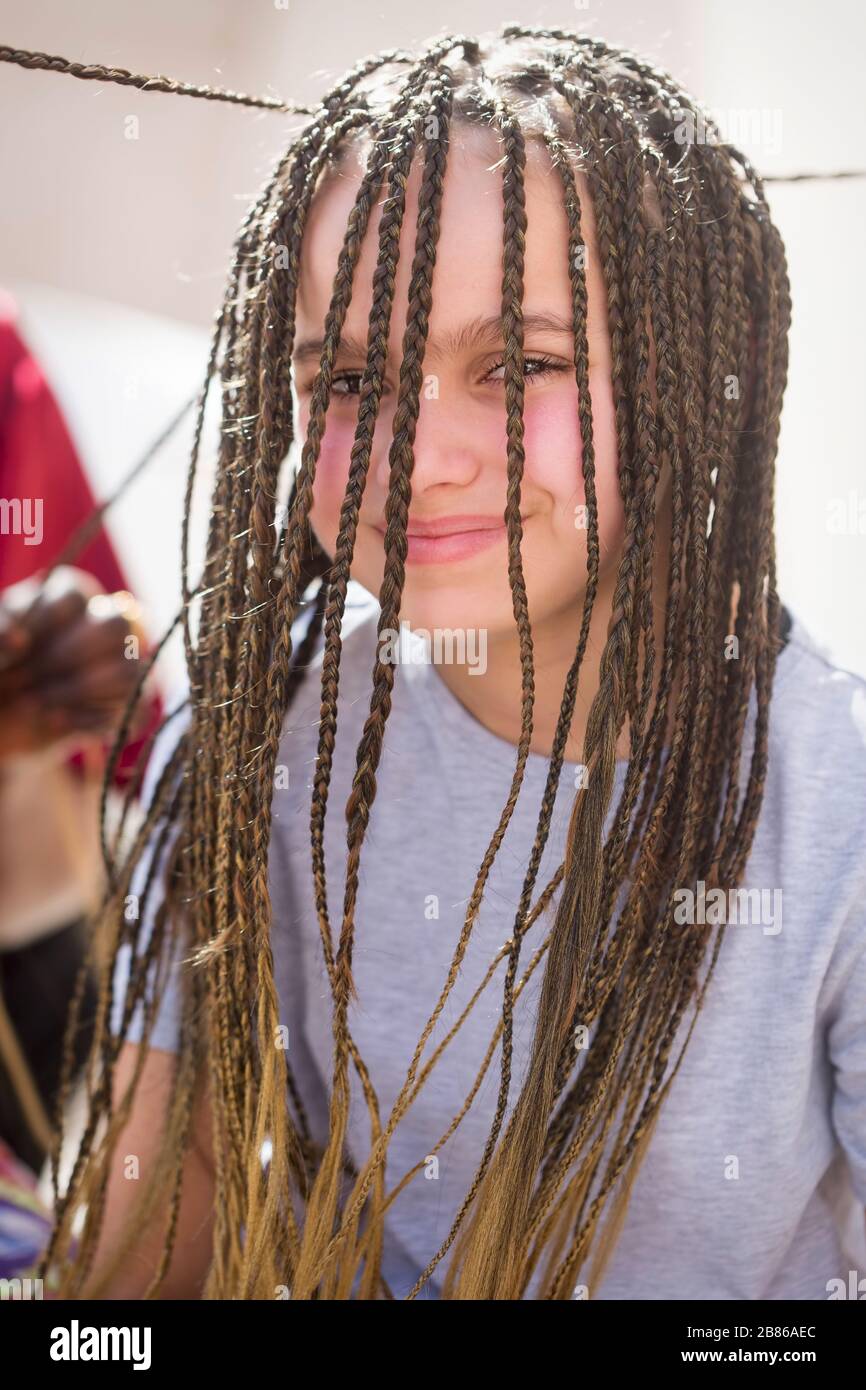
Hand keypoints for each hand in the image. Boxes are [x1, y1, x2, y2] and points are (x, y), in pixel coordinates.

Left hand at [0, 567, 145, 759]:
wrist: (4, 716)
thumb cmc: (3, 667)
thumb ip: (0, 632)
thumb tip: (17, 640)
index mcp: (68, 599)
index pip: (76, 596)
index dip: (46, 619)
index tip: (17, 645)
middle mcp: (103, 626)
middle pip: (117, 625)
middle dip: (69, 655)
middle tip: (26, 679)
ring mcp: (118, 666)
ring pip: (127, 670)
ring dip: (78, 689)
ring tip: (35, 703)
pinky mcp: (122, 705)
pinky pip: (127, 712)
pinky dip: (87, 717)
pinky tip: (51, 719)